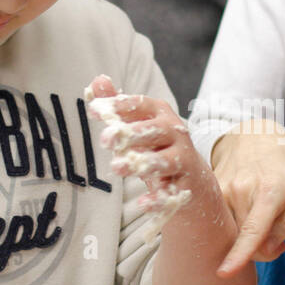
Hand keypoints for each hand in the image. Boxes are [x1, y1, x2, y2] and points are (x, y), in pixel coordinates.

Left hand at [85, 74, 207, 215]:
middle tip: (105, 139)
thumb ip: (117, 105)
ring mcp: (183, 160)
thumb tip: (97, 81)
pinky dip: (157, 199)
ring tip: (118, 167)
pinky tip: (142, 203)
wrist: (191, 181)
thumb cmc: (156, 147)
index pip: (140, 105)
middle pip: (154, 131)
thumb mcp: (137, 125)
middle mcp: (176, 133)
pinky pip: (170, 193)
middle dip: (130, 133)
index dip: (118, 106)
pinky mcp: (185, 187)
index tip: (94, 110)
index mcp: (161, 114)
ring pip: (165, 161)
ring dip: (143, 163)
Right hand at [211, 124, 284, 275]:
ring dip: (243, 233)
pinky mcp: (210, 188)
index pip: (253, 229)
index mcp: (270, 190)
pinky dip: (231, 221)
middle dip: (257, 247)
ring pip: (229, 229)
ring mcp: (222, 187)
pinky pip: (219, 218)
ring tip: (256, 212)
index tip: (225, 272)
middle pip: (242, 238)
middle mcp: (241, 189)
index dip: (240, 254)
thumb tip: (270, 250)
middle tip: (272, 232)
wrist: (254, 132)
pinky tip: (242, 207)